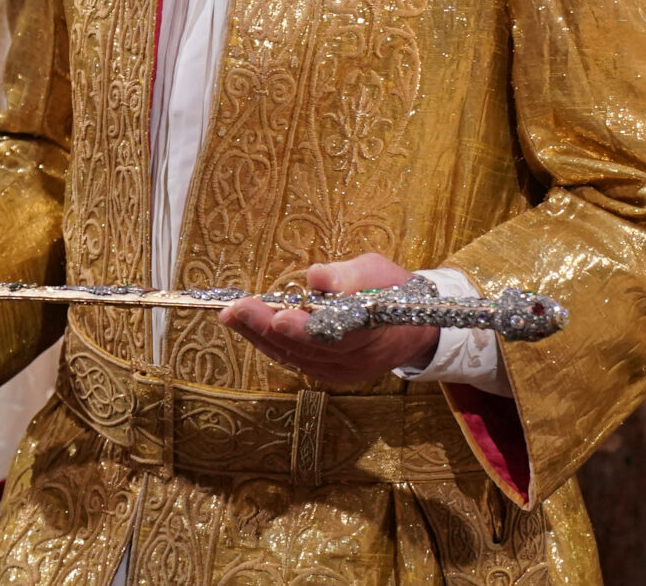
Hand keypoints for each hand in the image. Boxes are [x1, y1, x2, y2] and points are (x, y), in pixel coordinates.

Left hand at [219, 253, 439, 387]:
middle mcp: (357, 359)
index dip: (306, 328)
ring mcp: (343, 371)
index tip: (278, 316)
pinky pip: (296, 362)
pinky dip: (270, 345)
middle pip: (308, 347)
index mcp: (375, 331)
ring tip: (231, 315)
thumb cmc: (392, 291)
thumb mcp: (377, 271)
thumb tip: (316, 277)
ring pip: (296, 357)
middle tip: (236, 309)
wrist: (414, 327)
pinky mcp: (331, 374)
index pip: (337, 333)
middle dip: (267, 327)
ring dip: (260, 336)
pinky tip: (248, 328)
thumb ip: (348, 275)